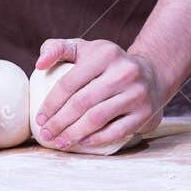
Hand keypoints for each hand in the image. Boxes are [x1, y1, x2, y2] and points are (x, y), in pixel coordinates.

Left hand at [30, 37, 163, 150]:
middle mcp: (123, 72)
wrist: (151, 74)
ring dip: (74, 134)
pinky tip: (82, 142)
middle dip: (59, 122)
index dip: (51, 103)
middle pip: (82, 102)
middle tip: (46, 134)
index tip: (39, 119)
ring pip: (97, 118)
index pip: (70, 82)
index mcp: (104, 54)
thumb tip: (39, 64)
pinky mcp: (145, 113)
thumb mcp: (84, 49)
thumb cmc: (107, 63)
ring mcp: (136, 93)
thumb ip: (57, 48)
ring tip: (59, 142)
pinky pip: (116, 131)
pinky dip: (96, 139)